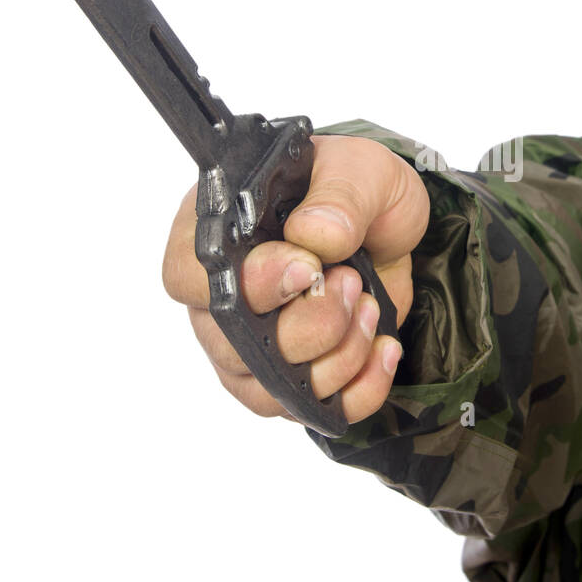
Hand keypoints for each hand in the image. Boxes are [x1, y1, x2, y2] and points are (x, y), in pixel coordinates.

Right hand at [162, 134, 429, 423]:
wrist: (394, 225)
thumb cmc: (358, 189)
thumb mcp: (361, 170)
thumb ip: (339, 196)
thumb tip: (317, 235)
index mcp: (218, 230)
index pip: (187, 276)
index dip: (247, 284)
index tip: (308, 267)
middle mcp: (222, 296)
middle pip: (232, 346)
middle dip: (309, 324)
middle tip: (350, 281)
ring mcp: (252, 345)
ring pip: (271, 388)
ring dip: (338, 355)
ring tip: (369, 306)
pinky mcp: (293, 378)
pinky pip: (313, 411)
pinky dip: (359, 389)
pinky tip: (383, 347)